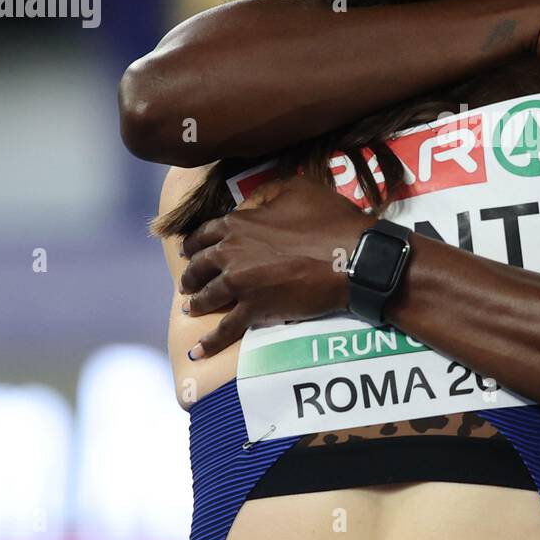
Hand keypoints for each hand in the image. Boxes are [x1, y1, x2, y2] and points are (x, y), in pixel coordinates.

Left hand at [178, 176, 372, 357]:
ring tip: (192, 309)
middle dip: (191, 276)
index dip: (193, 243)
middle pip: (199, 266)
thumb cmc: (330, 220)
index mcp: (238, 224)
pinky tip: (197, 351)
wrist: (352, 257)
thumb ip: (270, 191)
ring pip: (207, 297)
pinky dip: (209, 341)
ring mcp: (239, 284)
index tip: (187, 251)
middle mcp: (230, 253)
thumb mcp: (298, 188)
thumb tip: (257, 199)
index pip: (204, 234)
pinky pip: (225, 329)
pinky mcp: (254, 310)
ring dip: (196, 304)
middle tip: (188, 283)